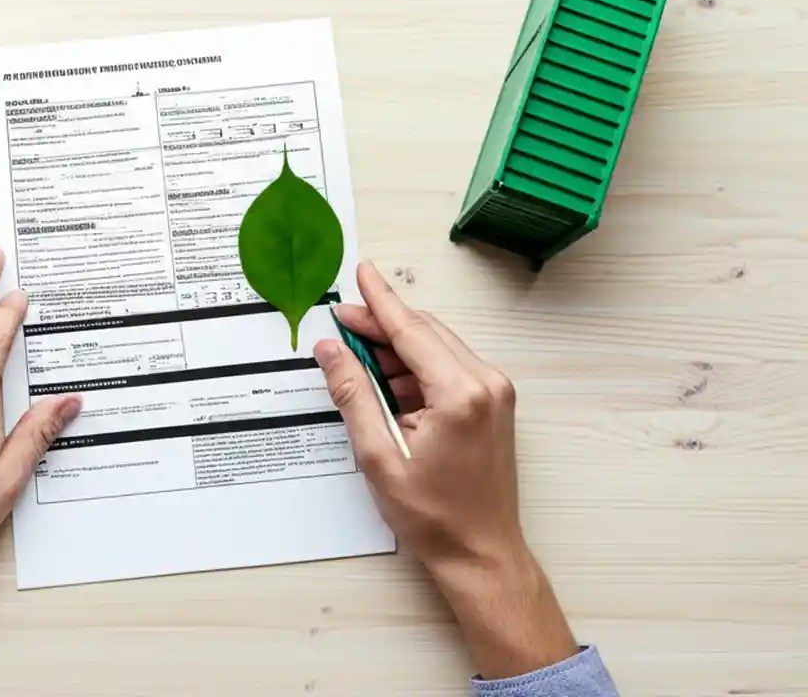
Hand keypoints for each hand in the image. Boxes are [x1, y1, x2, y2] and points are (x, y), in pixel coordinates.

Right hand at [314, 262, 575, 679]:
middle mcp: (486, 384)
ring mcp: (494, 393)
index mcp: (461, 393)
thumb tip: (332, 350)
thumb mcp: (378, 454)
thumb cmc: (435, 516)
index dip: (379, 301)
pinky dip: (415, 369)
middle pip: (425, 333)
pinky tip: (388, 386)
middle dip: (382, 324)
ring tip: (357, 365)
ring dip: (397, 349)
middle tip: (342, 323)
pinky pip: (448, 369)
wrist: (480, 552)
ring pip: (436, 348)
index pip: (411, 330)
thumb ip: (353, 394)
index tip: (362, 274)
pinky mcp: (492, 405)